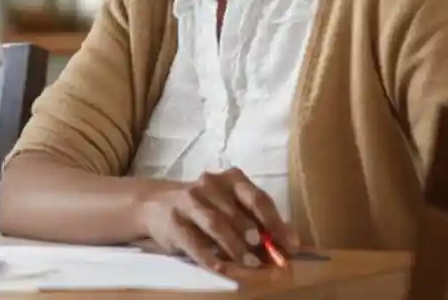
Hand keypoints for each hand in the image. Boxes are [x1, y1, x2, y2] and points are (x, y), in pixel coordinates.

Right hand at [137, 168, 299, 270]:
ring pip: (215, 223)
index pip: (257, 198)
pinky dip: (209, 256)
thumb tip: (284, 246)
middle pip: (236, 211)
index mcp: (231, 179)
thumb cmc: (206, 207)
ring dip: (235, 245)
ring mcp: (188, 200)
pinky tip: (221, 267)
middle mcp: (209, 184)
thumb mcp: (231, 206)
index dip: (276, 223)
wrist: (157, 205)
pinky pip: (193, 241)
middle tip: (267, 255)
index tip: (290, 245)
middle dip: (254, 234)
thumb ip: (255, 221)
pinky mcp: (173, 221)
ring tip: (249, 263)